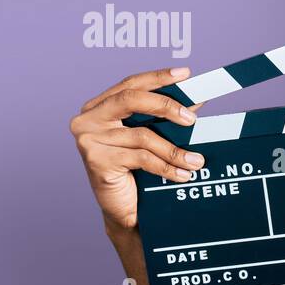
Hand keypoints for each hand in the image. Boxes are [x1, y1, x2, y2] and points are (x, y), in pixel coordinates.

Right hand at [69, 67, 207, 229]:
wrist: (124, 210)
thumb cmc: (137, 171)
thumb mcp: (151, 138)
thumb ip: (166, 118)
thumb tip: (196, 99)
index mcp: (99, 106)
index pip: (130, 84)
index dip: (158, 77)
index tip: (185, 74)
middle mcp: (87, 119)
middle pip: (130, 99)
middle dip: (166, 105)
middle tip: (192, 119)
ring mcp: (88, 140)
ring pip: (142, 135)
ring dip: (174, 150)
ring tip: (196, 161)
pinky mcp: (96, 160)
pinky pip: (141, 157)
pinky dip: (166, 166)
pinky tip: (183, 174)